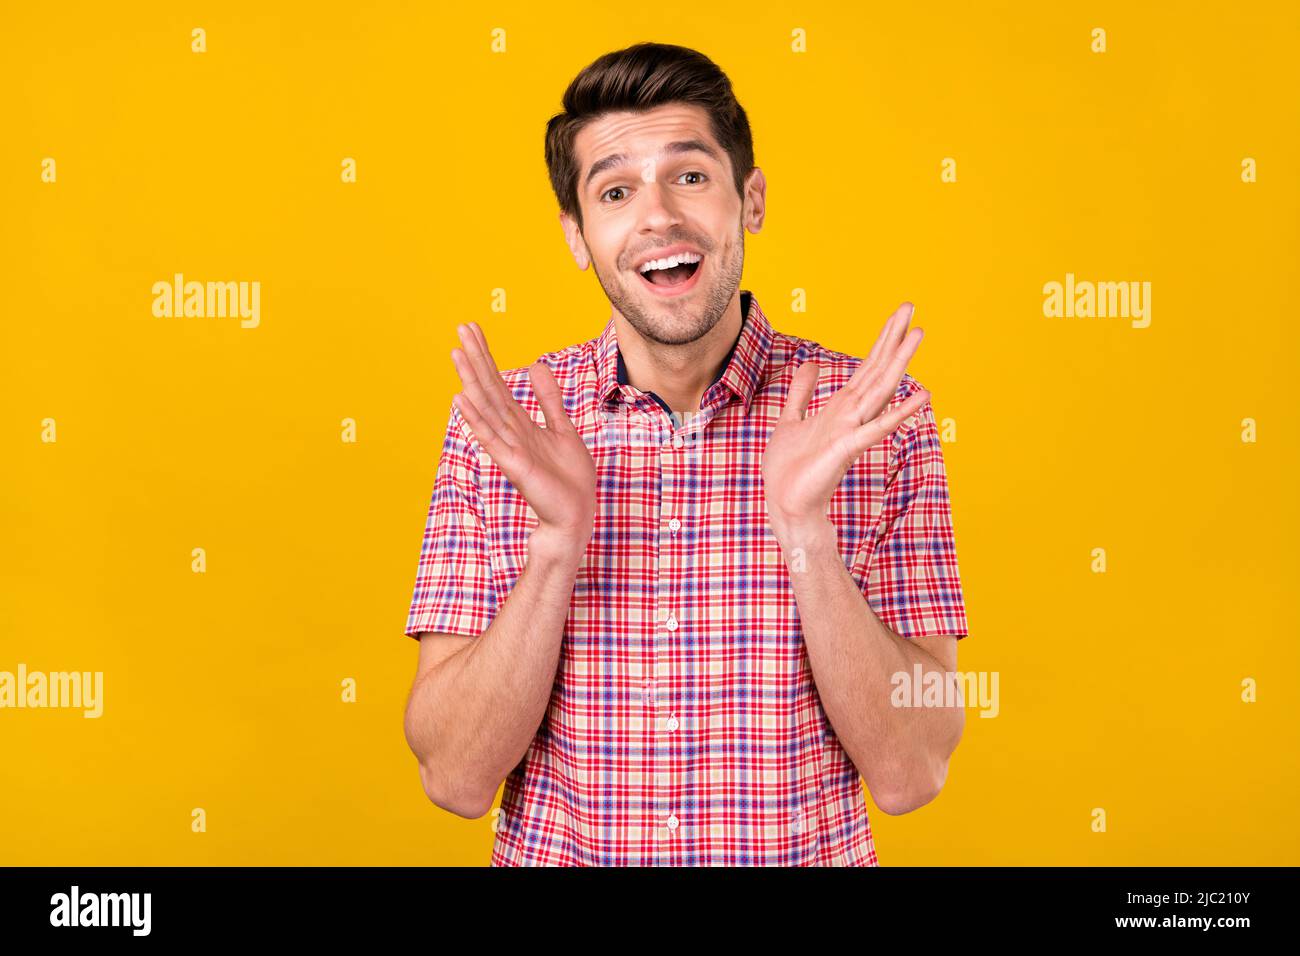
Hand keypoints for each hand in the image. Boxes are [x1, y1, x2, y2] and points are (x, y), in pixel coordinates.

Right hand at [449, 321, 596, 547]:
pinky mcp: (513, 464)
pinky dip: (476, 418)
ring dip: (471, 380)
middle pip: (489, 388)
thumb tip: (536, 366)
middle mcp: (510, 431)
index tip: (473, 330)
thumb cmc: (568, 478)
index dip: (487, 356)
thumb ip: (549, 400)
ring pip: (486, 407)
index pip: (499, 383)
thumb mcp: (563, 428)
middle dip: (476, 358)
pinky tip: (461, 399)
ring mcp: (509, 447)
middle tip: (461, 328)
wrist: (574, 515)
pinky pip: (491, 438)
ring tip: (457, 354)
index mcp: (521, 423)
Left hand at [762, 302, 931, 541]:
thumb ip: (802, 393)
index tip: (899, 314)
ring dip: (899, 362)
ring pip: (880, 389)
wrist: (786, 504)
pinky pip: (877, 427)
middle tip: (911, 307)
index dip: (881, 339)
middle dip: (893, 339)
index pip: (866, 366)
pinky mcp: (848, 449)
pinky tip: (923, 396)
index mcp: (840, 407)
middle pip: (877, 370)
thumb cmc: (791, 469)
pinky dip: (899, 412)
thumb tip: (812, 364)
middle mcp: (851, 415)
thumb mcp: (790, 420)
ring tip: (919, 334)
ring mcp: (852, 430)